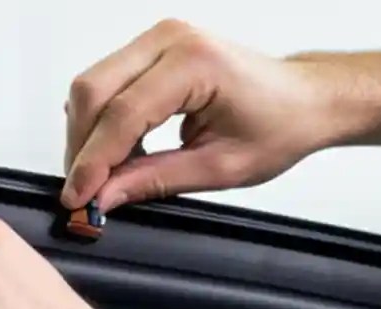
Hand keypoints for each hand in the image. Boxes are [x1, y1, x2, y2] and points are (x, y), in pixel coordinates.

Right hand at [63, 19, 337, 211]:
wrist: (304, 99)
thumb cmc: (279, 124)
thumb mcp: (220, 168)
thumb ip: (155, 180)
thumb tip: (103, 197)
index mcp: (194, 63)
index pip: (122, 113)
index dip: (94, 161)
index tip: (77, 197)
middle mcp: (170, 40)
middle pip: (93, 91)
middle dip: (82, 147)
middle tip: (85, 191)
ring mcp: (158, 39)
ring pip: (92, 85)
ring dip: (88, 135)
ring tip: (106, 175)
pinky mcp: (151, 49)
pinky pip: (106, 83)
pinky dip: (100, 121)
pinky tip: (117, 151)